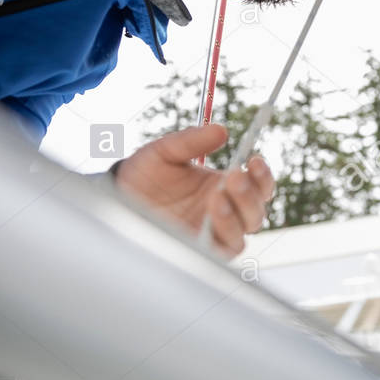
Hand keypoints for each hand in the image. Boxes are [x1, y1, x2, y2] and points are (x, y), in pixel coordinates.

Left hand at [114, 125, 274, 258]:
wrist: (118, 199)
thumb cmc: (145, 175)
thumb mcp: (164, 151)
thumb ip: (190, 141)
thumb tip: (220, 130)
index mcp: (224, 186)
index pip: (257, 184)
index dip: (261, 174)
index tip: (254, 159)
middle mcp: (226, 210)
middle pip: (257, 208)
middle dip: (250, 193)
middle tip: (234, 177)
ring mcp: (216, 231)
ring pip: (247, 228)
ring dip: (238, 211)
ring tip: (217, 196)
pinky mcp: (204, 249)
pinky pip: (227, 246)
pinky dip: (225, 231)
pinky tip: (211, 215)